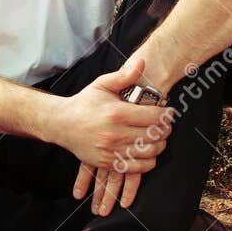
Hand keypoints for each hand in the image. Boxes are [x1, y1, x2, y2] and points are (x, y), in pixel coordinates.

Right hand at [57, 54, 173, 215]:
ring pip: (150, 152)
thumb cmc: (85, 103)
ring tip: (158, 138)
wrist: (63, 124)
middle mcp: (115, 133)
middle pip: (155, 135)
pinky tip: (148, 151)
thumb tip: (142, 63)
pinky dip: (149, 161)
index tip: (169, 112)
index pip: (154, 116)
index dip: (166, 114)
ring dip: (160, 145)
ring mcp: (112, 150)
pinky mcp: (109, 163)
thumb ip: (124, 76)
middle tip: (165, 125)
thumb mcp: (102, 84)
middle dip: (165, 130)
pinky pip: (138, 168)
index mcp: (117, 113)